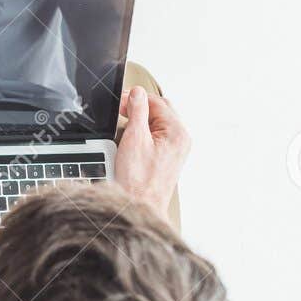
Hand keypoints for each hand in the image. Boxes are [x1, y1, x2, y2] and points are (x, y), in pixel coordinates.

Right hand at [114, 85, 188, 218]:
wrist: (139, 207)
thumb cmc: (137, 181)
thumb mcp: (133, 139)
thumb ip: (137, 111)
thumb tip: (137, 93)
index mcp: (177, 132)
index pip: (157, 102)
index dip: (135, 99)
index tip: (119, 103)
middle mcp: (181, 140)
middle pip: (161, 111)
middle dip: (139, 108)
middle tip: (119, 112)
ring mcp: (176, 150)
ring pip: (158, 124)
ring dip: (141, 121)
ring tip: (124, 127)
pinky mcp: (169, 158)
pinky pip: (158, 137)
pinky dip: (145, 133)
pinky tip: (132, 141)